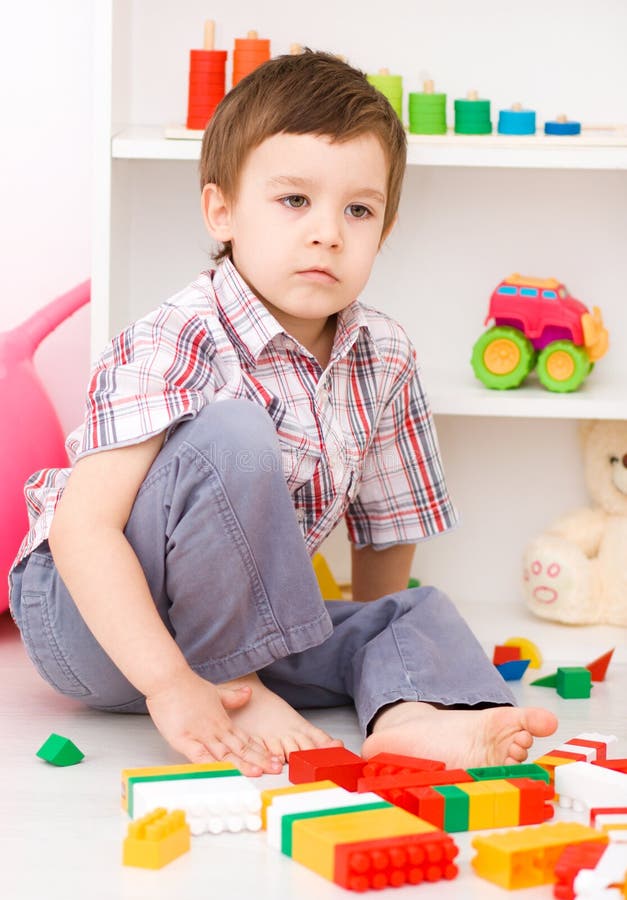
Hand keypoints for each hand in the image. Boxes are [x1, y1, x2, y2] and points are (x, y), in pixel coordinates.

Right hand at [145, 669, 282, 775]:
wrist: (169, 679)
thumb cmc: (187, 686)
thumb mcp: (215, 691)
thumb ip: (232, 697)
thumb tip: (248, 693)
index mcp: (223, 722)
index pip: (246, 740)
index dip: (261, 751)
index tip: (275, 759)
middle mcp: (216, 730)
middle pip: (240, 749)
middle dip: (259, 760)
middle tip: (277, 768)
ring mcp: (202, 735)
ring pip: (226, 754)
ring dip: (242, 764)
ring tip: (259, 771)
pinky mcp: (185, 740)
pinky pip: (202, 757)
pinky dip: (213, 766)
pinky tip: (224, 773)